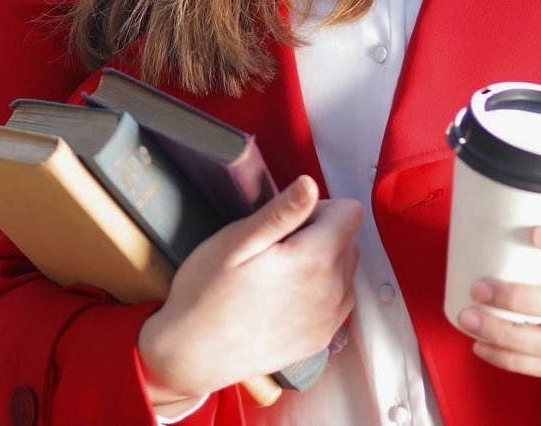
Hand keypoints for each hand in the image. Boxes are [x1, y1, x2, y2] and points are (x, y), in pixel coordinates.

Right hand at [136, 176, 358, 408]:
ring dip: (323, 265)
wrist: (191, 355)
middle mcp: (331, 291)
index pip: (349, 213)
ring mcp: (328, 320)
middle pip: (349, 241)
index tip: (288, 223)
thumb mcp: (236, 242)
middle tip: (276, 248)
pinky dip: (321, 294)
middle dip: (321, 235)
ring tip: (279, 274)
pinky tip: (285, 297)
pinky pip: (338, 304)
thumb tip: (310, 184)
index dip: (318, 208)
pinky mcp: (319, 340)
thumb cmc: (206, 295)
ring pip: (346, 272)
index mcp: (313, 260)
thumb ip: (281, 212)